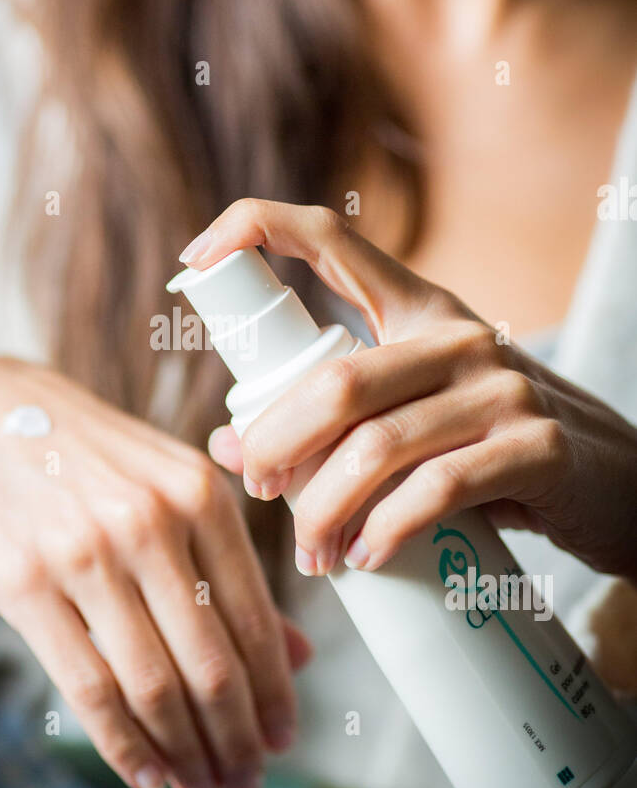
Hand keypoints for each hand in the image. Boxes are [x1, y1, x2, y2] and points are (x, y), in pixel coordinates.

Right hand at [0, 355, 312, 787]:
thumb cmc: (89, 458)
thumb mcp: (169, 486)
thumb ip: (230, 568)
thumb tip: (297, 659)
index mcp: (200, 494)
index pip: (254, 619)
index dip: (274, 694)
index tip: (282, 742)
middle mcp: (150, 523)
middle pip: (211, 664)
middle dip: (236, 740)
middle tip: (245, 784)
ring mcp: (84, 554)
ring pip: (154, 685)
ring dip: (186, 753)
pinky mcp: (22, 585)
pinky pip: (87, 687)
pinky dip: (124, 744)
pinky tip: (147, 772)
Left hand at [180, 200, 636, 583]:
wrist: (622, 484)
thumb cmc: (498, 446)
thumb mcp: (420, 415)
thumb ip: (336, 421)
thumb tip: (228, 445)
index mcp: (419, 307)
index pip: (332, 237)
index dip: (257, 229)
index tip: (192, 259)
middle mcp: (459, 333)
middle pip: (333, 379)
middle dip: (274, 445)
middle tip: (256, 492)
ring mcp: (502, 388)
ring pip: (376, 446)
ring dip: (323, 511)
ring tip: (313, 554)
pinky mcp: (535, 448)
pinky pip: (434, 492)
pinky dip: (385, 532)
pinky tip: (367, 558)